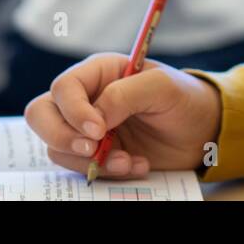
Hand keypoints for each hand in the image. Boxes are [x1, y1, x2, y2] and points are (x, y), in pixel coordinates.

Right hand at [25, 53, 221, 177]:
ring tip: (128, 161)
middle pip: (41, 114)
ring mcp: (86, 129)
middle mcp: (86, 98)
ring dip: (90, 161)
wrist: (202, 132)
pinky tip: (136, 166)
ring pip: (57, 147)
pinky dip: (104, 172)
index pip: (64, 87)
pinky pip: (80, 167)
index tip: (99, 131)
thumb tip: (94, 119)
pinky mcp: (95, 154)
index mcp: (99, 71)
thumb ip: (125, 94)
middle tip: (93, 150)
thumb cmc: (184, 99)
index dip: (74, 111)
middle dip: (61, 137)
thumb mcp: (163, 87)